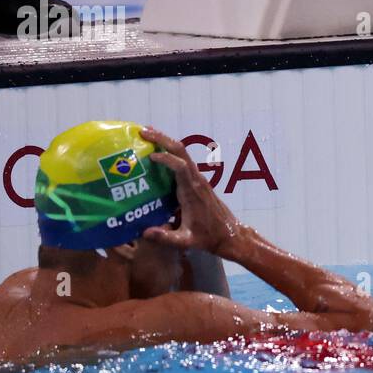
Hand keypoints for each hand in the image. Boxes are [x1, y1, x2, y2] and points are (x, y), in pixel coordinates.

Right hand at [139, 127, 242, 255]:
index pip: (181, 167)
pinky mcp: (197, 182)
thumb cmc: (209, 237)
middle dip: (163, 139)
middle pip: (181, 152)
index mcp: (193, 192)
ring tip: (146, 135)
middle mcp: (196, 181)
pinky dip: (170, 153)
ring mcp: (198, 179)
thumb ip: (167, 238)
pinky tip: (157, 152)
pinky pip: (182, 162)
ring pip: (182, 154)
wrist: (229, 235)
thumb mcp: (187, 241)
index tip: (150, 156)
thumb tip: (145, 232)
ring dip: (165, 142)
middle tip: (143, 131)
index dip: (167, 159)